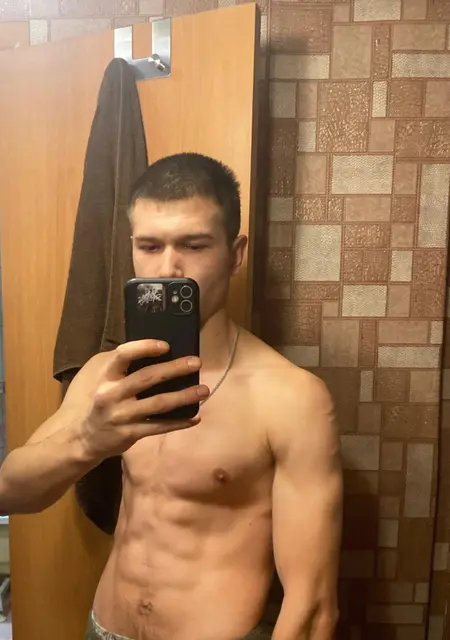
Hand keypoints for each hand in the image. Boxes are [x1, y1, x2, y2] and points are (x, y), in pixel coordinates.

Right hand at [78, 340, 208, 459]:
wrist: (81, 439)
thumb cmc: (95, 402)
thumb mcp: (98, 378)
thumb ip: (119, 365)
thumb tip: (150, 351)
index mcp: (105, 376)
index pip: (123, 355)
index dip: (144, 347)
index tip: (166, 346)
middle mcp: (112, 394)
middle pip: (147, 378)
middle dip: (175, 369)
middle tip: (197, 362)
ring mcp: (122, 415)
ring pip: (158, 404)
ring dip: (184, 396)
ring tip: (204, 390)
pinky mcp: (130, 434)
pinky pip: (159, 427)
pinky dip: (179, 422)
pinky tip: (195, 417)